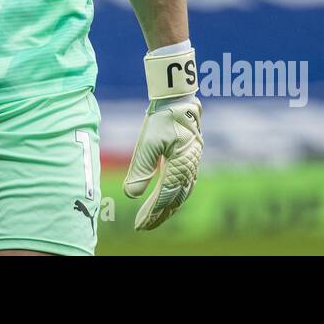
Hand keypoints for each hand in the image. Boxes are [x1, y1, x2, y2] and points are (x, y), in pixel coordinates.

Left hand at [123, 95, 202, 229]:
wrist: (179, 97)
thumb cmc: (162, 117)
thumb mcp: (148, 142)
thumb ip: (141, 169)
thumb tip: (131, 195)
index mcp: (182, 164)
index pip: (165, 195)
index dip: (153, 212)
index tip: (140, 225)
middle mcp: (191, 166)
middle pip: (176, 198)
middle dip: (160, 214)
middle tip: (143, 226)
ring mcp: (193, 162)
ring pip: (182, 192)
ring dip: (168, 206)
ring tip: (153, 217)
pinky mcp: (191, 157)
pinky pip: (185, 183)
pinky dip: (175, 194)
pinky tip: (166, 199)